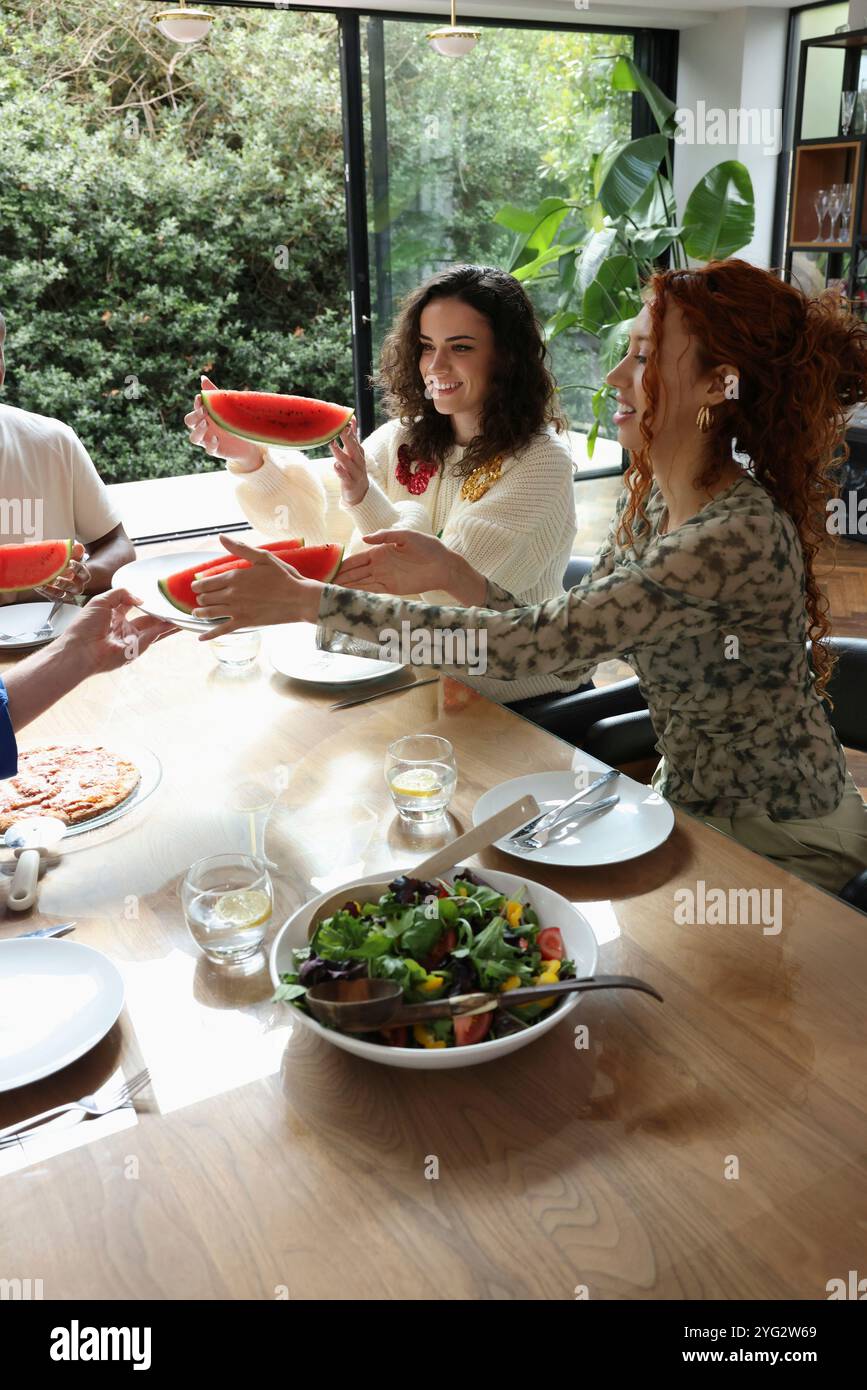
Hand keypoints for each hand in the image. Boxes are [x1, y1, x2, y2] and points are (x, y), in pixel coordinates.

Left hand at [34, 541, 90, 600]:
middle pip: (75, 588)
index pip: (84, 575)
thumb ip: (74, 552)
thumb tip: (78, 546)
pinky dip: (45, 592)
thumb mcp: (71, 556)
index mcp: (82, 577)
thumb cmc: (67, 563)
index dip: (77, 569)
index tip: (69, 562)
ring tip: (44, 582)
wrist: (61, 572)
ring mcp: (67, 594)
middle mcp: (77, 587)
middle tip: (55, 577)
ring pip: (62, 594)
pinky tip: (38, 585)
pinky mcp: (57, 598)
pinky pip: (52, 597)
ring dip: (53, 589)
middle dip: (64, 582)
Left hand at [53, 588, 175, 675]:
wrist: (80, 649)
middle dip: (162, 613)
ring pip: (155, 629)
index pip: (133, 606)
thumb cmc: (84, 626)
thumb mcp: (101, 601)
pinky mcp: (137, 649)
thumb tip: (140, 599)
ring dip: (168, 623)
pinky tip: (177, 623)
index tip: (157, 595)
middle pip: (148, 619)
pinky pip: (153, 637)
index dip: (144, 601)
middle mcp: (125, 628)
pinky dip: (165, 630)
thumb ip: (121, 594)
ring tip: (183, 614)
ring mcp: (132, 640)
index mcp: (114, 616)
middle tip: (175, 605)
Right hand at [184, 374, 262, 471]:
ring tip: (206, 424)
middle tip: (204, 411)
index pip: (195, 409)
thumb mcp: (225, 406)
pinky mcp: (216, 451)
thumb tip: (202, 377)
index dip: (196, 404)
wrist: (249, 439)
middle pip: (189, 422)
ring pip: (193, 438)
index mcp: (204, 416)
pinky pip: (209, 450)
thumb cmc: (233, 420)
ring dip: (198, 431)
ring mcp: (207, 440)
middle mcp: (203, 428)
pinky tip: (216, 438)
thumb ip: (213, 394)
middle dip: (194, 416)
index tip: (201, 398)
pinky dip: (211, 444)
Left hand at [190, 534, 322, 636]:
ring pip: (209, 613)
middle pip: (205, 599)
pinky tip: (200, 638)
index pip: (205, 582)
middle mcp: (231, 594)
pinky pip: (221, 631)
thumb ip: (240, 548)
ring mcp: (237, 610)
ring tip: (197, 613)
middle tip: (201, 599)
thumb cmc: (284, 576)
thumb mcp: (263, 557)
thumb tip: (221, 537)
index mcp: (234, 576)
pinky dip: (209, 634)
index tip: (197, 586)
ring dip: (200, 613)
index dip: (198, 585)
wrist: (299, 599)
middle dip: (200, 599)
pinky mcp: (244, 623)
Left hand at [330, 417, 368, 505]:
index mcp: (358, 453)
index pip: (355, 439)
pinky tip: (335, 465)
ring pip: (347, 461)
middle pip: (353, 448)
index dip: (350, 430)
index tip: (345, 419)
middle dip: (347, 438)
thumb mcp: (354, 452)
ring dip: (340, 452)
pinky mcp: (350, 483)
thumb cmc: (354, 469)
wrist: (360, 492)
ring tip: (332, 444)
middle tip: (340, 427)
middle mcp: (358, 461)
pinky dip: (341, 471)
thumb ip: (353, 437)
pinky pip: (345, 476)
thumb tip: (352, 419)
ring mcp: (355, 472)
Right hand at [335, 529, 455, 595]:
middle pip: (354, 572)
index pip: (356, 559)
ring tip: (331, 592)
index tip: (328, 570)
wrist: (443, 565)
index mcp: (379, 550)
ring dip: (347, 587)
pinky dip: (361, 593)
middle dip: (340, 578)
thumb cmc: (427, 546)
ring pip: (361, 583)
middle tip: (323, 584)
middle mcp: (379, 564)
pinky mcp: (392, 588)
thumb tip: (364, 538)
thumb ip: (385, 535)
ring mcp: (384, 577)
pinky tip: (349, 596)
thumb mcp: (406, 536)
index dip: (342, 564)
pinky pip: (373, 591)